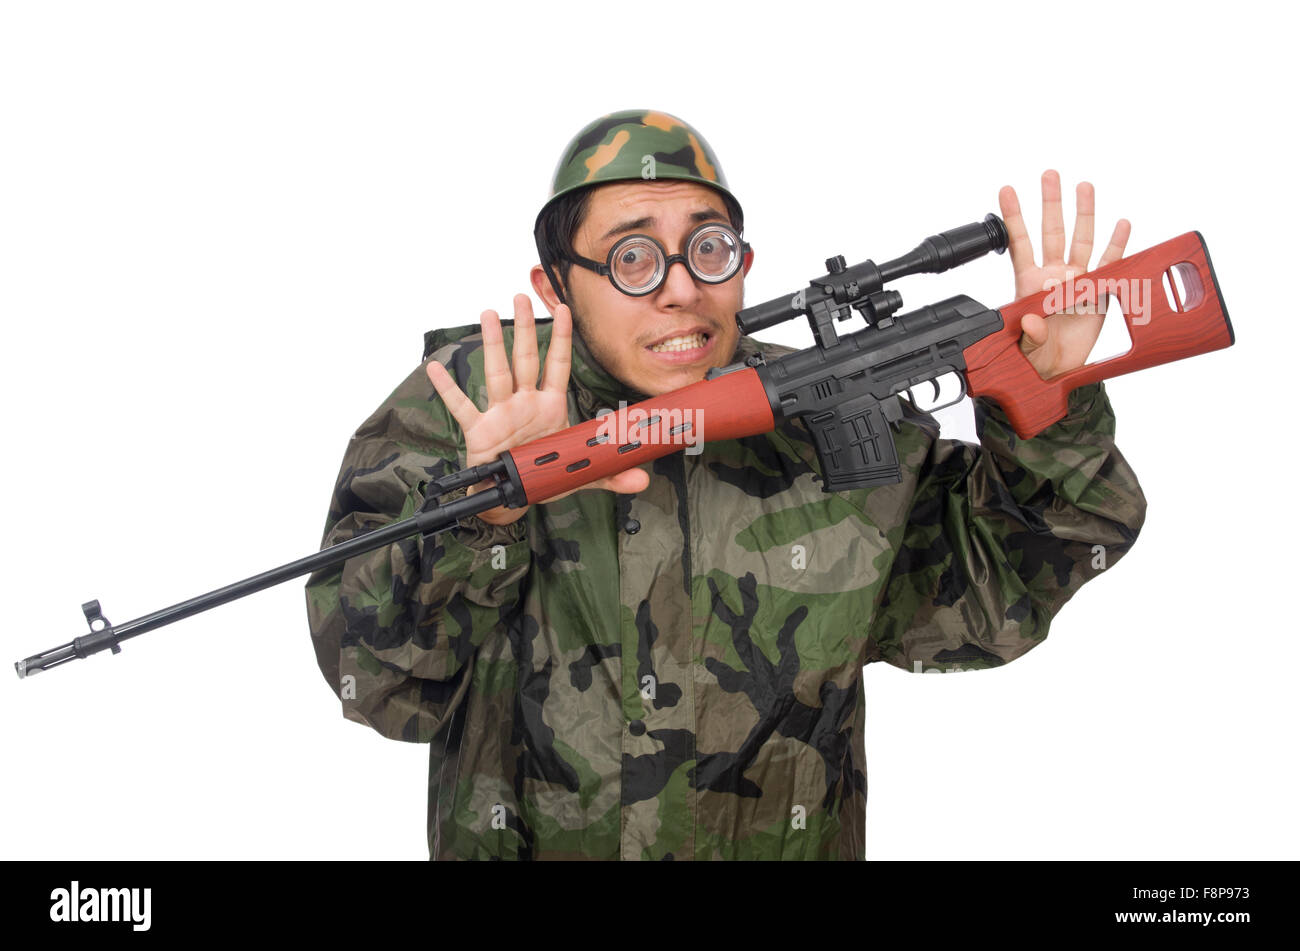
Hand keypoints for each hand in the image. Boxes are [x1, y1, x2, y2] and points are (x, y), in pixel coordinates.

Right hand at [426, 294, 649, 525]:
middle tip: (520, 297)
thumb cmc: (540, 474)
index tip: (565, 308)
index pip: (558, 365)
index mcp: (550, 406)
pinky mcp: (479, 431)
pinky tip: (435, 368)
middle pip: (526, 359)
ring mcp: (501, 413)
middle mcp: (525, 402)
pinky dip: (448, 389)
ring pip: (497, 373)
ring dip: (493, 344)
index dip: (562, 338)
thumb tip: (641, 479)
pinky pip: (462, 407)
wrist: (511, 495)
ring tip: (488, 313)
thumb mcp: (578, 473)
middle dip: (525, 328)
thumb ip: (609, 474)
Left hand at [998, 170, 1130, 377]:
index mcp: (1029, 284)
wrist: (1061, 372)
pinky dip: (1117, 244)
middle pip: (1051, 232)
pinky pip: (1110, 263)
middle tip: (1049, 175)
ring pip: (1081, 239)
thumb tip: (1033, 321)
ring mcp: (1077, 280)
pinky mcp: (1099, 290)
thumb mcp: (1028, 350)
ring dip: (1083, 213)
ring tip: (1084, 186)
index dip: (1013, 217)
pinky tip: (1121, 224)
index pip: (1019, 244)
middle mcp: (1053, 276)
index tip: (1006, 190)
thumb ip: (1030, 335)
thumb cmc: (1038, 358)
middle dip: (1050, 203)